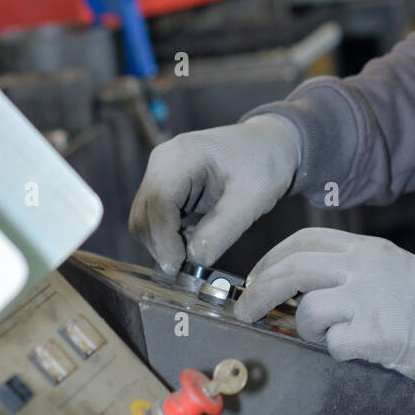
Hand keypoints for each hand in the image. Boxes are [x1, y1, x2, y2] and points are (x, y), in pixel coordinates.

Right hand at [128, 114, 301, 275]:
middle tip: (191, 269)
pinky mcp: (164, 184)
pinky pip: (154, 218)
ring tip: (197, 251)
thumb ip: (222, 231)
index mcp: (183, 154)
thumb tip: (193, 263)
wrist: (269, 144)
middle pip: (144, 214)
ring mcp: (160, 171)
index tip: (181, 269)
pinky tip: (194, 240)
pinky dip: (168, 237)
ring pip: (144, 220)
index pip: (159, 202)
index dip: (164, 240)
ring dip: (164, 244)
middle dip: (163, 246)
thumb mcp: (252, 199)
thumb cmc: (265, 164)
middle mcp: (162, 160)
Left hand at [234, 227, 414, 389]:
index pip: (304, 240)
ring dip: (305, 328)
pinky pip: (334, 344)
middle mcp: (366, 266)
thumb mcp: (390, 267)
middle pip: (293, 268)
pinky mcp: (379, 332)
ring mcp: (372, 298)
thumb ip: (350, 268)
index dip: (271, 259)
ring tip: (324, 337)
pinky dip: (336, 350)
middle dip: (261, 291)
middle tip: (248, 310)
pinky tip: (356, 350)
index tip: (255, 278)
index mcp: (367, 248)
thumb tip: (297, 286)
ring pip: (309, 309)